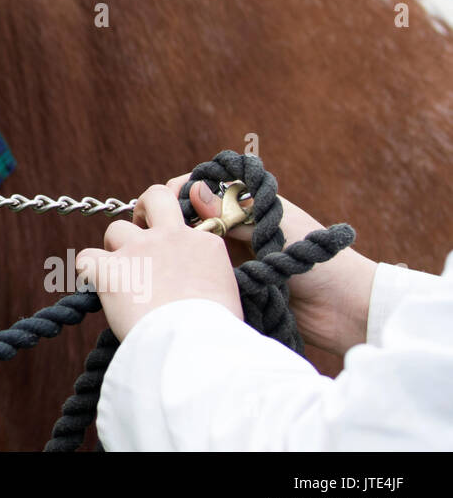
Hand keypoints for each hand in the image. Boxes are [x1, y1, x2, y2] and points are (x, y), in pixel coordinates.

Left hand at [75, 184, 240, 339]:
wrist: (193, 346)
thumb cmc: (215, 333)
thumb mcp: (228, 296)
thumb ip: (210, 280)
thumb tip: (197, 290)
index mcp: (204, 243)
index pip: (185, 227)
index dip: (176, 242)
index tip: (173, 263)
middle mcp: (171, 237)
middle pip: (155, 196)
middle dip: (143, 208)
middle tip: (138, 230)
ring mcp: (139, 250)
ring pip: (116, 229)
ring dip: (115, 249)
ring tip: (121, 276)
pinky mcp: (111, 269)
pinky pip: (86, 258)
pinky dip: (89, 271)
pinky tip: (97, 286)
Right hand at [171, 175, 377, 356]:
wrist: (345, 311)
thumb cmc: (320, 261)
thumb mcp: (275, 229)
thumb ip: (234, 213)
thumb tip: (192, 191)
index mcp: (250, 204)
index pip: (204, 186)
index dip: (180, 190)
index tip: (164, 202)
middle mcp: (236, 227)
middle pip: (190, 215)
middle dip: (169, 218)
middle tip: (151, 229)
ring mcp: (232, 256)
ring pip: (191, 245)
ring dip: (175, 247)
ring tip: (156, 252)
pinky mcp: (231, 284)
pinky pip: (202, 274)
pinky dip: (187, 273)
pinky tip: (169, 276)